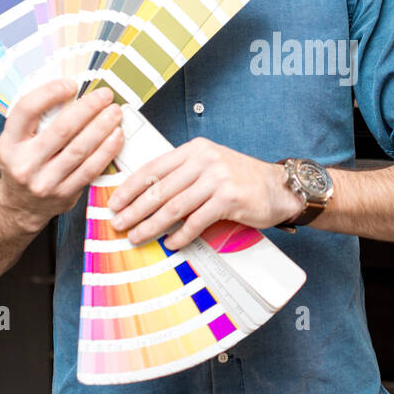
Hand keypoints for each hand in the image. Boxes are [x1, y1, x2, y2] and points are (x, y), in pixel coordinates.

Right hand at [0, 80, 123, 233]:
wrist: (19, 206)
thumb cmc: (24, 163)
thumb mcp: (17, 142)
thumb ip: (37, 120)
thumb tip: (73, 90)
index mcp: (8, 144)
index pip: (26, 110)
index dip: (49, 93)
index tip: (72, 84)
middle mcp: (24, 163)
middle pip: (61, 129)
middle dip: (87, 108)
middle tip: (105, 95)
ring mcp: (44, 182)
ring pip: (80, 149)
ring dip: (102, 127)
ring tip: (115, 112)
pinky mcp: (64, 194)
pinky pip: (90, 169)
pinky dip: (107, 150)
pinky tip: (117, 136)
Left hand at [105, 138, 304, 248]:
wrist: (278, 188)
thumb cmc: (240, 180)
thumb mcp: (210, 167)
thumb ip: (183, 175)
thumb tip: (147, 197)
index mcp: (194, 150)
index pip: (154, 168)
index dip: (131, 188)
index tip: (115, 203)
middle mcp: (205, 160)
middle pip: (160, 189)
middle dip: (135, 210)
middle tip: (119, 225)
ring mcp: (218, 178)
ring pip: (175, 206)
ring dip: (152, 225)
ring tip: (138, 237)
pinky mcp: (229, 199)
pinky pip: (197, 221)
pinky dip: (181, 235)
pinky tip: (171, 243)